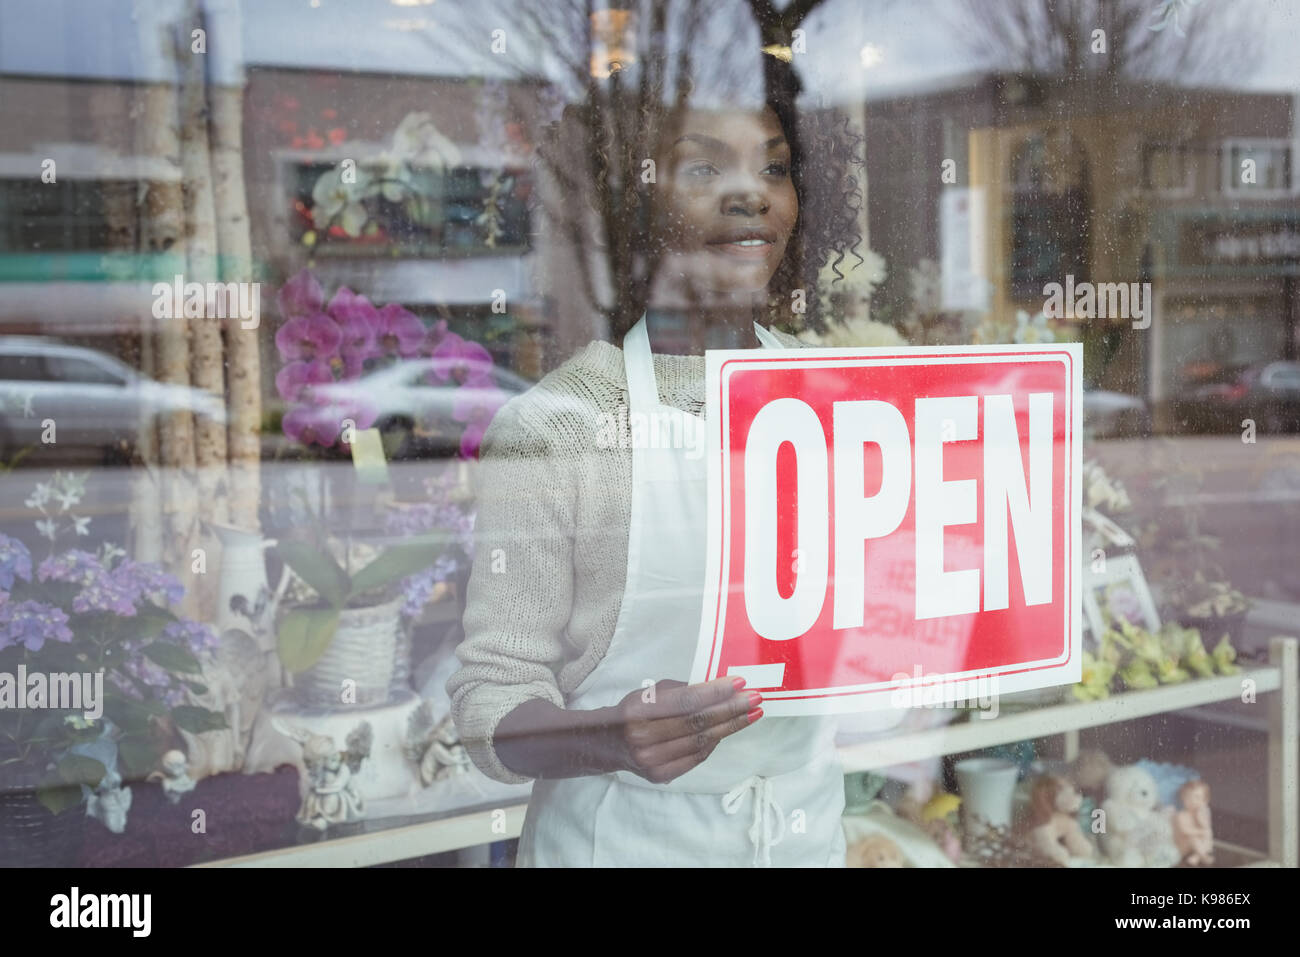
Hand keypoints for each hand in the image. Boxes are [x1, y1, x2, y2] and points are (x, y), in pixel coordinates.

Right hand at [610, 677, 762, 783]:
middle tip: (755, 698)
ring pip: (701, 742)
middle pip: (698, 722)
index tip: (740, 683)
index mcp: (640, 711)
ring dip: (730, 726)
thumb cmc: (634, 711)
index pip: (686, 701)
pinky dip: (715, 742)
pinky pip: (697, 757)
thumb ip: (683, 690)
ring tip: (751, 714)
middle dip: (731, 709)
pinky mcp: (661, 775)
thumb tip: (721, 686)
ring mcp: (652, 761)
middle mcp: (644, 738)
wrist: (609, 743)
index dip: (716, 692)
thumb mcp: (650, 692)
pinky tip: (729, 729)